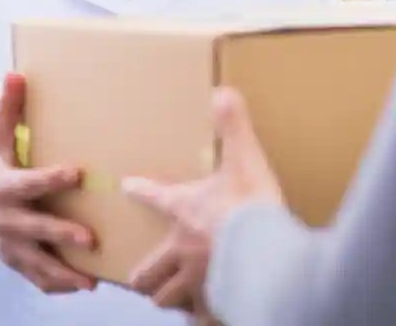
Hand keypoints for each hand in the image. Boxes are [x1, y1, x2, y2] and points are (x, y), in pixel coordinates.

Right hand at [0, 73, 97, 293]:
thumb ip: (9, 111)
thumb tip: (16, 73)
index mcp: (3, 187)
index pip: (29, 183)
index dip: (51, 178)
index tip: (76, 173)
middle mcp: (6, 219)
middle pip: (34, 228)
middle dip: (60, 235)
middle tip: (90, 239)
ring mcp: (9, 245)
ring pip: (35, 263)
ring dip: (62, 273)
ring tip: (89, 282)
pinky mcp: (15, 263)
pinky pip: (35, 279)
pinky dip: (55, 286)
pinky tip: (81, 287)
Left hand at [122, 87, 282, 316]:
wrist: (267, 253)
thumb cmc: (250, 206)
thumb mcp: (244, 159)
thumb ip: (233, 126)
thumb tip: (223, 92)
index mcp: (185, 211)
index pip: (153, 196)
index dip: (140, 190)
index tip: (128, 186)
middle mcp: (182, 250)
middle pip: (148, 271)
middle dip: (141, 275)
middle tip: (140, 276)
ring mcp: (196, 281)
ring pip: (166, 298)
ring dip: (165, 298)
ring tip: (167, 298)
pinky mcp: (214, 302)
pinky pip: (200, 317)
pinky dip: (200, 317)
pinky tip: (202, 316)